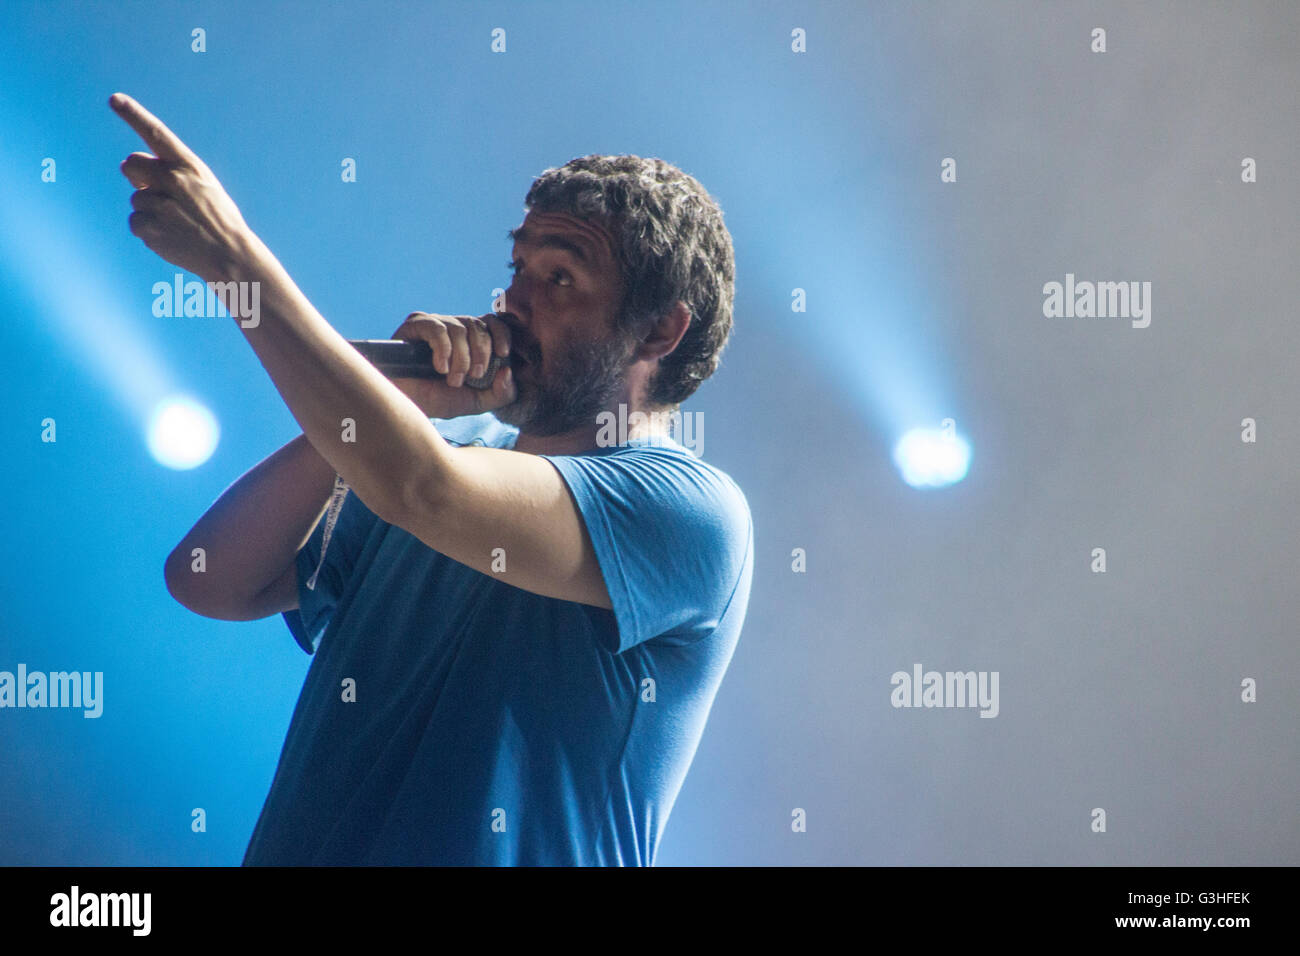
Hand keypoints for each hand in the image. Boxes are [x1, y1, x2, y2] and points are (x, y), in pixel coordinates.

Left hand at [110, 92, 255, 280]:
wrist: (230, 255)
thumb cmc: (217, 219)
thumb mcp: (203, 187)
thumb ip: (171, 173)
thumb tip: (128, 168)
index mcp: (190, 167)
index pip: (157, 134)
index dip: (134, 115)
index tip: (114, 99)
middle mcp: (172, 181)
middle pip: (131, 164)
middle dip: (138, 177)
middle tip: (157, 192)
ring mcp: (159, 204)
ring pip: (135, 198)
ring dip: (149, 210)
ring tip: (177, 224)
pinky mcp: (149, 227)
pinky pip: (135, 222)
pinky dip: (149, 230)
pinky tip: (171, 237)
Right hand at [389, 312, 515, 417]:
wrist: (406, 404)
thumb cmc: (439, 400)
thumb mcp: (477, 402)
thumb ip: (501, 393)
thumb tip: (509, 371)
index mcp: (471, 340)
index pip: (493, 322)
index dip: (502, 334)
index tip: (503, 354)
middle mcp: (455, 327)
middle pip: (479, 325)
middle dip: (481, 353)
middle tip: (473, 376)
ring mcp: (435, 324)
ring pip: (460, 328)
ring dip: (461, 358)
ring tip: (452, 379)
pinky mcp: (416, 325)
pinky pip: (438, 329)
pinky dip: (443, 350)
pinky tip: (439, 368)